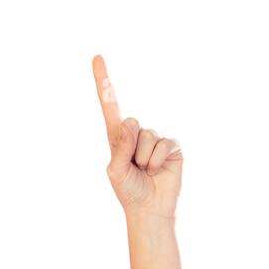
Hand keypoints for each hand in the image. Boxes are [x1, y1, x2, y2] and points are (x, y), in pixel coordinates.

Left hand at [93, 54, 182, 217]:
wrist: (150, 210)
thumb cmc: (129, 191)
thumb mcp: (116, 172)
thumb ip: (119, 147)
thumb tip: (129, 122)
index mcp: (117, 136)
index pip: (110, 105)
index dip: (104, 82)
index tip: (97, 57)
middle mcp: (136, 133)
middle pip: (130, 124)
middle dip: (130, 149)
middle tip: (134, 168)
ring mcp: (155, 138)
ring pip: (148, 137)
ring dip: (144, 160)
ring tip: (146, 172)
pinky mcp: (172, 146)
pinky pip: (164, 144)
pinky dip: (158, 161)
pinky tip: (159, 171)